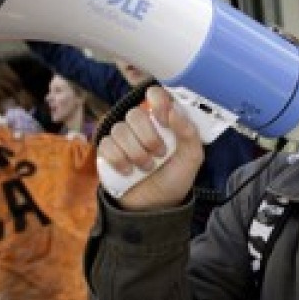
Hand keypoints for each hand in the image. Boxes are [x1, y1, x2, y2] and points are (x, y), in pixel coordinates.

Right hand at [97, 85, 203, 209]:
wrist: (156, 205)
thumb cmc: (175, 177)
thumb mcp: (192, 156)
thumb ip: (188, 132)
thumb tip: (174, 110)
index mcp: (163, 120)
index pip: (155, 94)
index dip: (158, 103)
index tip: (165, 120)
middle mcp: (141, 124)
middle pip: (135, 114)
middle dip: (149, 138)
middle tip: (160, 155)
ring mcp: (122, 137)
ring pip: (120, 130)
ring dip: (136, 152)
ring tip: (147, 167)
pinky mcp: (107, 151)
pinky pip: (106, 145)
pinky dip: (119, 160)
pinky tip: (128, 171)